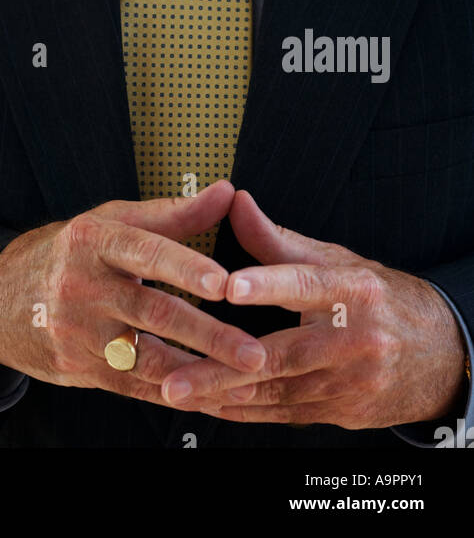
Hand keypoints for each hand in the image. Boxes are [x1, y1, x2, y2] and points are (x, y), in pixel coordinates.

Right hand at [0, 181, 266, 407]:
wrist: (0, 297)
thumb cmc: (71, 252)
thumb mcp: (112, 221)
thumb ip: (174, 213)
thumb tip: (226, 191)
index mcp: (92, 240)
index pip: (144, 251)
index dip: (186, 267)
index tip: (225, 281)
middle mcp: (82, 286)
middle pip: (152, 312)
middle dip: (208, 335)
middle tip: (255, 349)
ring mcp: (79, 333)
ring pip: (147, 358)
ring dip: (200, 373)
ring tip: (243, 379)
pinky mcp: (80, 369)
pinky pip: (134, 387)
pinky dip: (175, 393)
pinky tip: (209, 395)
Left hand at [160, 188, 467, 428]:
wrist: (439, 353)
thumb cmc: (378, 299)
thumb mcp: (337, 260)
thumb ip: (278, 239)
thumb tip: (235, 201)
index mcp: (354, 291)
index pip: (306, 284)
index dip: (268, 284)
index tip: (228, 286)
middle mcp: (355, 340)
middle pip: (283, 355)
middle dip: (224, 368)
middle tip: (176, 375)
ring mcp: (351, 384)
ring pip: (277, 393)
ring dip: (224, 395)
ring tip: (177, 393)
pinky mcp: (344, 413)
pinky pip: (285, 415)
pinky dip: (245, 411)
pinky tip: (211, 407)